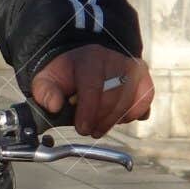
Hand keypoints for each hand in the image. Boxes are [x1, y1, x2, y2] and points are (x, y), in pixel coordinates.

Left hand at [31, 47, 154, 138]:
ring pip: (128, 103)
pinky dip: (130, 115)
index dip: (88, 112)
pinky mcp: (144, 80)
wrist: (89, 61)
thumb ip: (45, 92)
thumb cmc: (68, 74)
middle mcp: (116, 60)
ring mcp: (133, 69)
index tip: (83, 128)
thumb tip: (54, 106)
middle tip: (90, 130)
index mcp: (90, 58)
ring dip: (113, 121)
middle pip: (112, 98)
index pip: (93, 87)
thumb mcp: (48, 79)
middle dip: (100, 120)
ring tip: (100, 125)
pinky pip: (143, 103)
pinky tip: (116, 116)